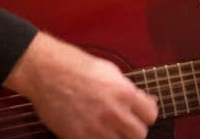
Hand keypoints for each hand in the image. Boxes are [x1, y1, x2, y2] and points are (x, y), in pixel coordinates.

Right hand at [4, 32, 158, 137]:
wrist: (47, 73)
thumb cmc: (77, 67)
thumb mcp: (111, 72)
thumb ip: (129, 90)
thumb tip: (145, 101)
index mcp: (125, 93)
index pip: (151, 115)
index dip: (145, 114)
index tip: (139, 113)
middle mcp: (114, 113)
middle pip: (139, 135)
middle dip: (133, 129)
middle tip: (124, 123)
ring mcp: (96, 129)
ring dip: (117, 137)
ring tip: (108, 128)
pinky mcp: (79, 138)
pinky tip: (93, 131)